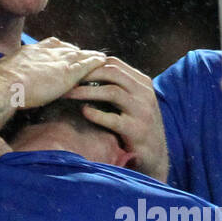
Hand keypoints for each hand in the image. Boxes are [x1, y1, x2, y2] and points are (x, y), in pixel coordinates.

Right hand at [0, 38, 105, 110]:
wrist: (3, 86)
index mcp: (27, 52)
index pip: (45, 46)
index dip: (54, 48)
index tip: (60, 49)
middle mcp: (44, 52)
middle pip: (64, 48)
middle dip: (74, 51)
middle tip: (82, 54)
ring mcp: (57, 61)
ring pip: (78, 54)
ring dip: (88, 55)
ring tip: (97, 57)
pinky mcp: (68, 73)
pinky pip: (86, 64)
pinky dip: (95, 62)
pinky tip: (102, 61)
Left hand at [66, 56, 169, 180]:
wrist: (155, 156)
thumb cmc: (138, 127)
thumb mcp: (133, 102)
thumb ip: (119, 87)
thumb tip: (87, 73)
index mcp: (143, 83)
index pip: (115, 63)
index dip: (91, 64)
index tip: (73, 70)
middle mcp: (145, 94)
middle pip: (112, 72)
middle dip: (86, 73)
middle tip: (66, 79)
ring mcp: (142, 112)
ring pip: (112, 91)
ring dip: (86, 91)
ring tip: (68, 94)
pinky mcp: (137, 131)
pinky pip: (113, 119)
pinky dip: (96, 114)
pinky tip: (84, 112)